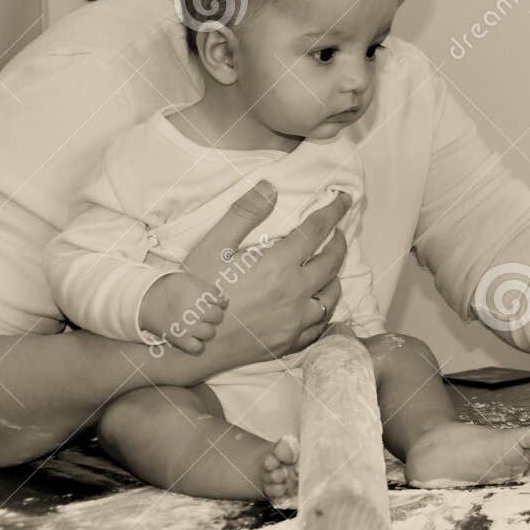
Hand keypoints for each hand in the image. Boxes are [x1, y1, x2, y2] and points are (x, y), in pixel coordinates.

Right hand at [138, 271, 225, 354]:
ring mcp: (188, 326)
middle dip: (212, 314)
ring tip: (197, 325)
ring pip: (210, 332)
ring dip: (206, 329)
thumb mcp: (188, 279)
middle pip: (217, 316)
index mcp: (199, 294)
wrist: (144, 299)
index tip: (210, 301)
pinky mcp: (179, 339)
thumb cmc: (168, 288)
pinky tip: (192, 337)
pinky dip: (196, 344)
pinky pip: (196, 347)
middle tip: (202, 313)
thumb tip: (221, 298)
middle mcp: (196, 310)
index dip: (218, 301)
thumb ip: (205, 287)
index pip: (221, 300)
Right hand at [173, 182, 349, 370]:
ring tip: (328, 267)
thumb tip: (270, 187)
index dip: (333, 212)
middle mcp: (295, 292)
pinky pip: (319, 325)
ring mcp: (295, 321)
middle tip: (337, 233)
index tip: (343, 200)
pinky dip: (324, 309)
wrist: (186, 342)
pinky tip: (317, 303)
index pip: (316, 230)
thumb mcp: (214, 245)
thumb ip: (244, 213)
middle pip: (331, 262)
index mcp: (279, 265)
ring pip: (331, 296)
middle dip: (339, 243)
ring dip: (335, 277)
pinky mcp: (289, 342)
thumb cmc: (198, 292)